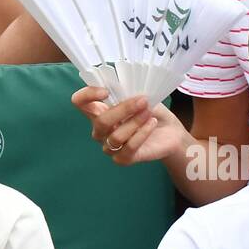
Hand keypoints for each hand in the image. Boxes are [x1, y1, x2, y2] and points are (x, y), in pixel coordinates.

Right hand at [71, 86, 189, 165]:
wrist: (169, 132)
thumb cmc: (151, 112)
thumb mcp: (141, 96)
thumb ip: (128, 92)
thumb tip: (124, 89)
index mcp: (100, 112)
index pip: (79, 102)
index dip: (87, 95)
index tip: (106, 91)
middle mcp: (101, 131)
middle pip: (100, 122)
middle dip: (123, 109)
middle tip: (142, 101)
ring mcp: (110, 146)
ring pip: (116, 137)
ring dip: (135, 122)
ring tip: (149, 114)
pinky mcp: (123, 159)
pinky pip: (129, 148)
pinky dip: (142, 134)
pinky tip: (152, 124)